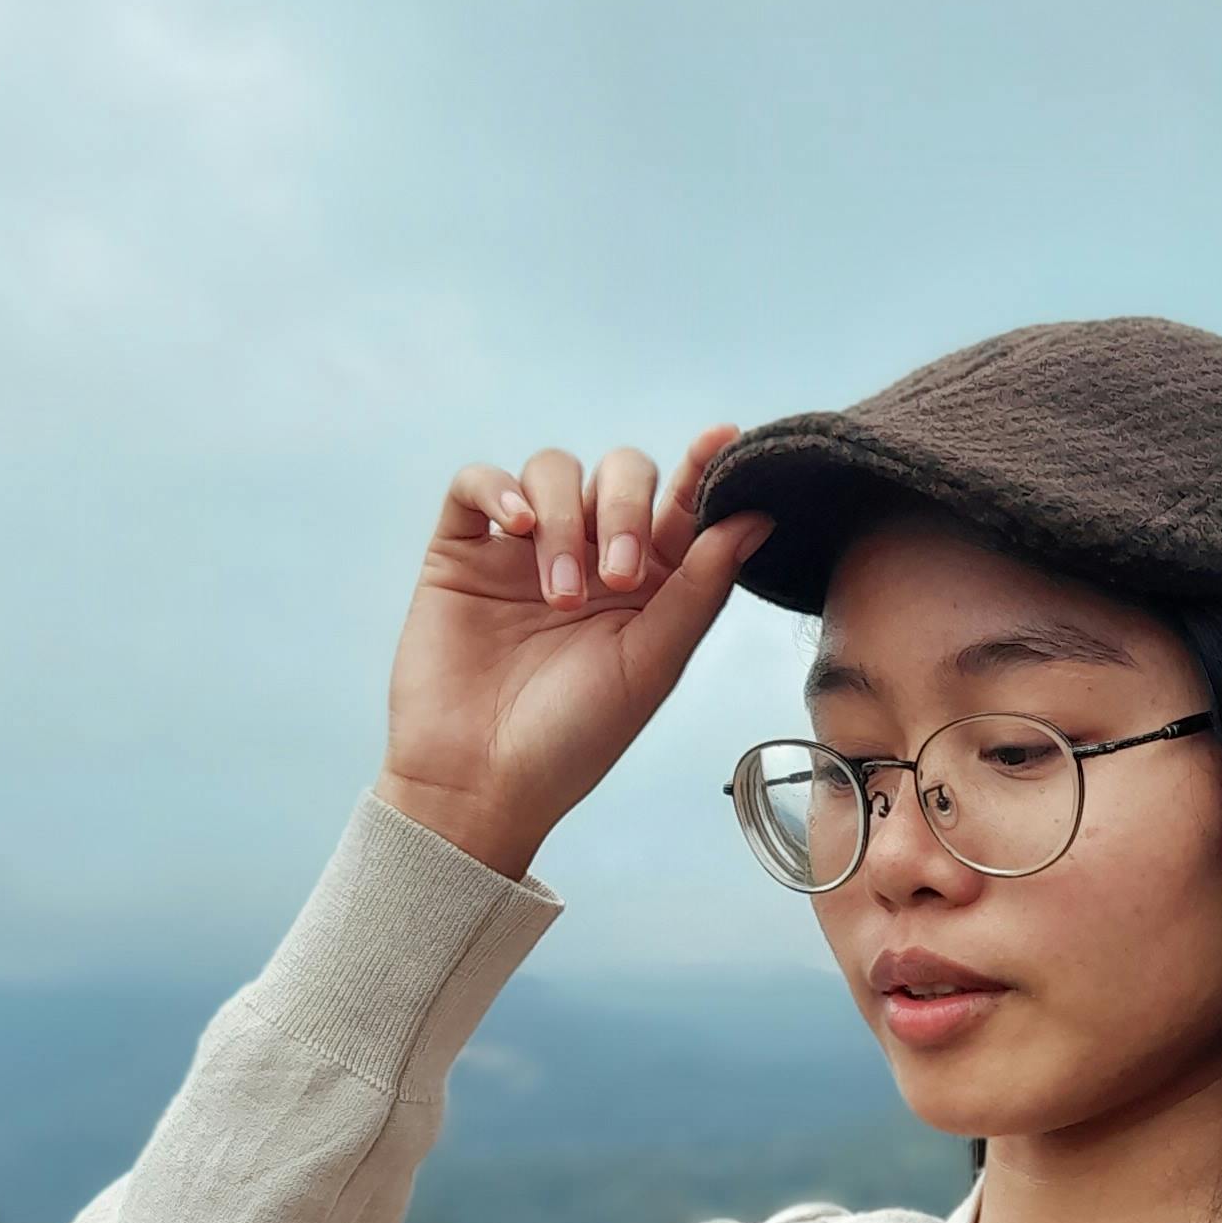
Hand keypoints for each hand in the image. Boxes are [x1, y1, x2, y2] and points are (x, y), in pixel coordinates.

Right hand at [372, 430, 771, 877]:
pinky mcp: (463, 550)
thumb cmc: (575, 738)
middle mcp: (589, 554)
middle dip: (626, 506)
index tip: (723, 440)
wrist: (480, 782)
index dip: (702, 468)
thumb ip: (701, 586)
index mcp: (648, 582)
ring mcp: (522, 548)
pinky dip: (500, 488)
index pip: (680, 504)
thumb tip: (758, 516)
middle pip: (620, 473)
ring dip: (565, 520)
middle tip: (620, 577)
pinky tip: (516, 526)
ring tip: (560, 595)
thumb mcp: (652, 663)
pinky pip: (478, 483)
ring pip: (554, 470)